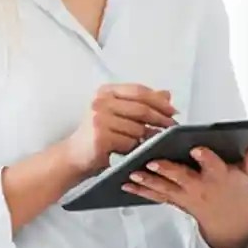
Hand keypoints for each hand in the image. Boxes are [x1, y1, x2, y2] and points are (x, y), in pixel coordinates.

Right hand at [63, 84, 177, 175]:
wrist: (74, 156)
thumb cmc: (99, 136)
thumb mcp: (119, 114)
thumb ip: (141, 103)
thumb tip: (167, 94)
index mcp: (105, 91)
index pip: (138, 90)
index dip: (159, 100)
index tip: (173, 110)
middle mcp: (100, 102)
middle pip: (140, 108)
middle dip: (160, 118)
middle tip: (172, 127)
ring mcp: (98, 119)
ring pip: (137, 127)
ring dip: (148, 136)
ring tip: (153, 141)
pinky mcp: (100, 137)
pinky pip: (129, 142)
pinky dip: (135, 147)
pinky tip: (136, 150)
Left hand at [122, 145, 247, 247]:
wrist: (227, 217)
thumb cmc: (235, 187)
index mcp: (219, 176)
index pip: (213, 165)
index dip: (206, 158)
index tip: (197, 149)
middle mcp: (200, 187)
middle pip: (182, 178)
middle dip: (167, 170)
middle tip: (152, 162)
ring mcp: (185, 196)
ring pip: (164, 188)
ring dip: (147, 182)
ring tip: (132, 173)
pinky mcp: (174, 200)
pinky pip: (155, 196)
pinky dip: (140, 191)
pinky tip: (126, 183)